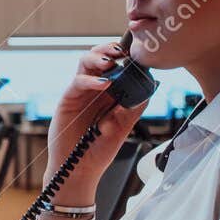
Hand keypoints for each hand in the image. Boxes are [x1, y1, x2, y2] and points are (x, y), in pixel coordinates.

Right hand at [42, 41, 149, 207]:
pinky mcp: (68, 100)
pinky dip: (91, 80)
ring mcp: (80, 93)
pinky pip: (77, 83)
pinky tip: (104, 85)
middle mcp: (95, 88)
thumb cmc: (100, 151)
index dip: (125, 55)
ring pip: (85, 62)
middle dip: (110, 49)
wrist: (78, 170)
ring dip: (98, 57)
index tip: (138, 52)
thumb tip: (151, 84)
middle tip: (122, 51)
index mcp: (110, 93)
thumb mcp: (124, 128)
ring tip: (111, 62)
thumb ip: (135, 107)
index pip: (117, 65)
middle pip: (99, 57)